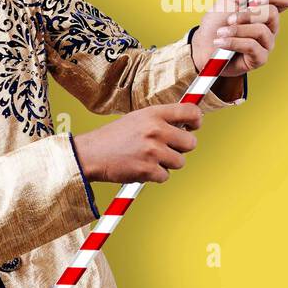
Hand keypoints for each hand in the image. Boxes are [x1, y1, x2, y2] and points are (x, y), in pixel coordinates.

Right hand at [72, 103, 201, 185]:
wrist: (90, 154)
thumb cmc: (114, 137)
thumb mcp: (137, 118)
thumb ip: (160, 120)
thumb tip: (185, 126)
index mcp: (154, 114)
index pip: (190, 111)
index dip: (197, 120)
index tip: (194, 126)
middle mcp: (156, 130)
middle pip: (191, 143)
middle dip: (182, 148)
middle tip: (168, 149)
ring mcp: (153, 150)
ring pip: (180, 162)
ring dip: (168, 164)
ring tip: (149, 158)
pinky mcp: (148, 169)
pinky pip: (165, 176)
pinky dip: (155, 175)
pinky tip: (141, 167)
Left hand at [191, 0, 287, 75]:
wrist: (202, 46)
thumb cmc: (217, 21)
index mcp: (266, 9)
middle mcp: (270, 25)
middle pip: (273, 13)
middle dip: (248, 14)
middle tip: (230, 17)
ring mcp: (267, 43)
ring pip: (261, 30)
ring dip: (237, 29)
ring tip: (221, 32)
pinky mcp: (260, 58)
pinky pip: (253, 46)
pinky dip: (234, 42)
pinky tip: (222, 43)